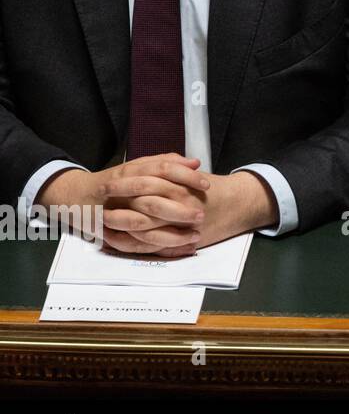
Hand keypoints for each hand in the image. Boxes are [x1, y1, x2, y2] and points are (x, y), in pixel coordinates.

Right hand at [79, 153, 208, 256]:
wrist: (77, 196)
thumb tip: (195, 163)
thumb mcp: (139, 166)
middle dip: (179, 210)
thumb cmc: (116, 180)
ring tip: (194, 237)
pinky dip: (157, 249)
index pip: (162, 170)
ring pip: (143, 226)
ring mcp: (113, 213)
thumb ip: (165, 162)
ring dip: (171, 234)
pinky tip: (179, 251)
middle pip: (152, 201)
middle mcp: (121, 191)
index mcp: (130, 171)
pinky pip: (135, 244)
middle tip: (202, 216)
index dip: (186, 177)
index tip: (206, 185)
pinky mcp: (110, 232)